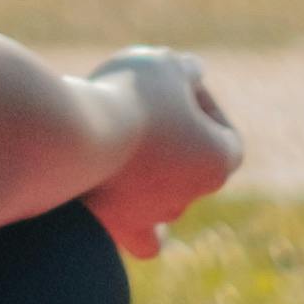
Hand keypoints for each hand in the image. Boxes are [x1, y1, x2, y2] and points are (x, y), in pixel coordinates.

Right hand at [80, 46, 242, 262]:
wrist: (80, 136)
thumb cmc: (130, 97)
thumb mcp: (165, 65)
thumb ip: (185, 70)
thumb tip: (190, 74)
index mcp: (218, 161)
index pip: (224, 133)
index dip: (201, 104)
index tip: (170, 84)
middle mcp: (193, 196)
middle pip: (192, 165)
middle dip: (170, 134)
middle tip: (134, 102)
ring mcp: (157, 216)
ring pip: (167, 200)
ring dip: (148, 169)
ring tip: (114, 135)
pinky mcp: (121, 227)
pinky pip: (142, 237)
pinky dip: (135, 221)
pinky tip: (122, 199)